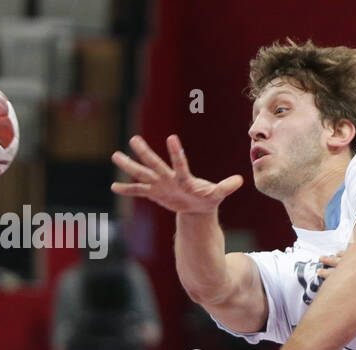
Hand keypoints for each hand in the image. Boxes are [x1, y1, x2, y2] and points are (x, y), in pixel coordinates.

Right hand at [111, 134, 242, 213]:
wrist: (198, 207)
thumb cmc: (208, 197)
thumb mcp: (217, 195)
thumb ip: (226, 187)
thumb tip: (240, 181)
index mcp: (184, 178)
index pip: (180, 164)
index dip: (177, 153)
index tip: (172, 137)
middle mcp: (169, 178)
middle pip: (155, 164)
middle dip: (145, 153)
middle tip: (133, 138)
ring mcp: (160, 185)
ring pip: (142, 174)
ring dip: (129, 166)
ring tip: (115, 155)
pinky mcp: (155, 193)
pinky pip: (139, 191)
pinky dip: (127, 189)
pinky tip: (114, 187)